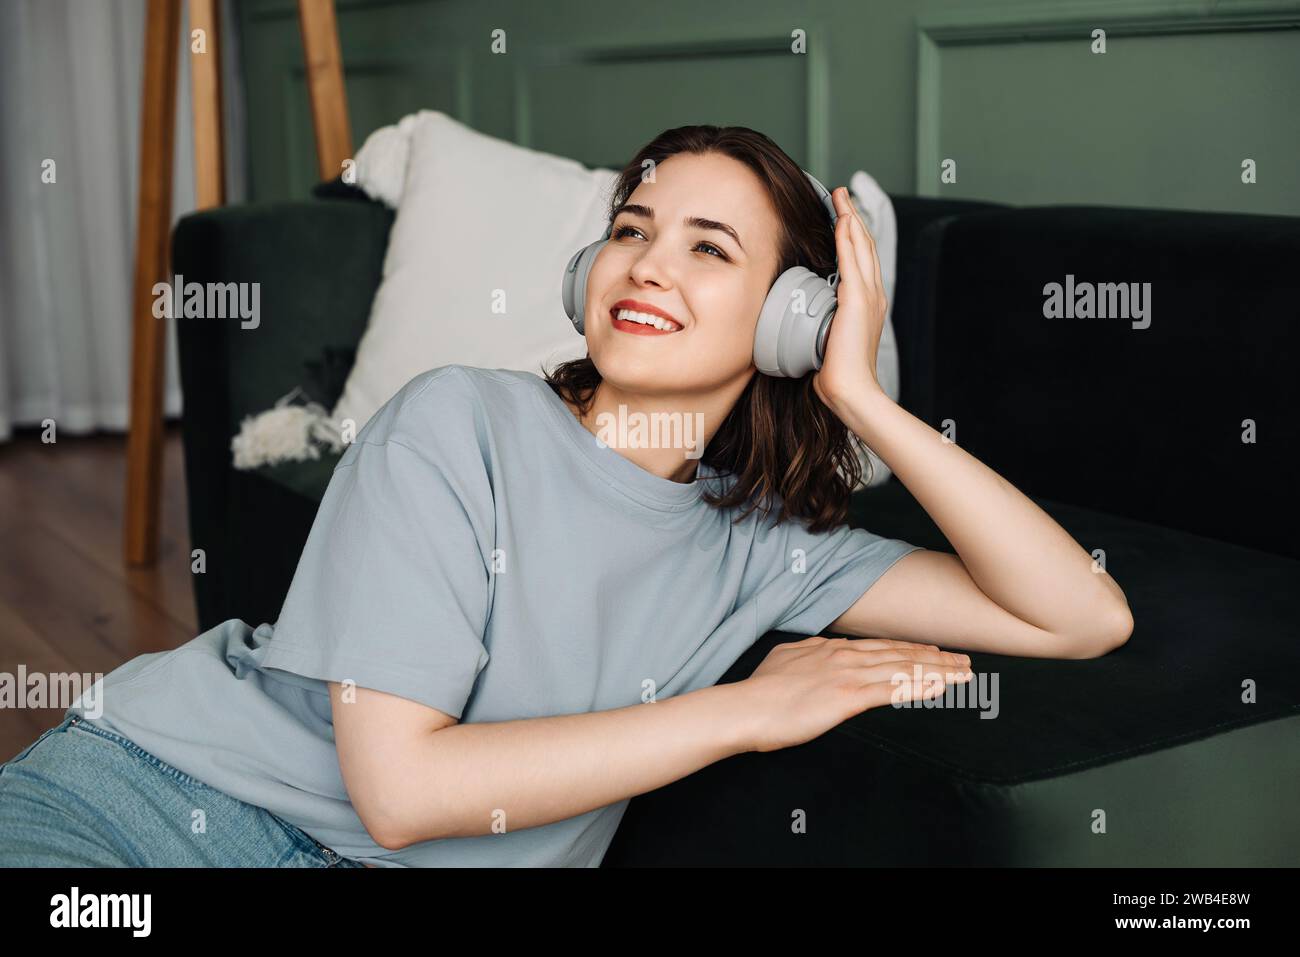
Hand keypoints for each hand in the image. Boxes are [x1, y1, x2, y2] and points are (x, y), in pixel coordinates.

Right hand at [735, 635, 973, 752]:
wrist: (747, 707)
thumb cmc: (760, 692)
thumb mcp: (785, 659)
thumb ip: (807, 655)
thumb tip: (815, 652)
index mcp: (830, 649)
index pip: (881, 647)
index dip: (911, 650)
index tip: (934, 652)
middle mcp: (844, 657)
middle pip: (900, 655)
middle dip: (935, 658)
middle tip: (964, 661)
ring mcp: (848, 675)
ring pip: (903, 669)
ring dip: (937, 672)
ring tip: (964, 674)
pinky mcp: (848, 697)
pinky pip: (892, 690)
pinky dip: (919, 687)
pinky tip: (939, 688)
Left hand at [812, 186, 889, 413]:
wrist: (852, 390)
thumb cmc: (837, 373)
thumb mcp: (829, 340)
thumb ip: (824, 323)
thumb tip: (806, 319)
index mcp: (868, 304)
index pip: (861, 260)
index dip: (852, 235)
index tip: (841, 216)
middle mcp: (873, 295)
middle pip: (864, 246)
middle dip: (853, 217)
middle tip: (842, 193)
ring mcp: (868, 296)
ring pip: (860, 246)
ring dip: (850, 218)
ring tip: (841, 196)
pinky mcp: (858, 300)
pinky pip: (853, 260)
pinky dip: (848, 237)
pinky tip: (842, 220)